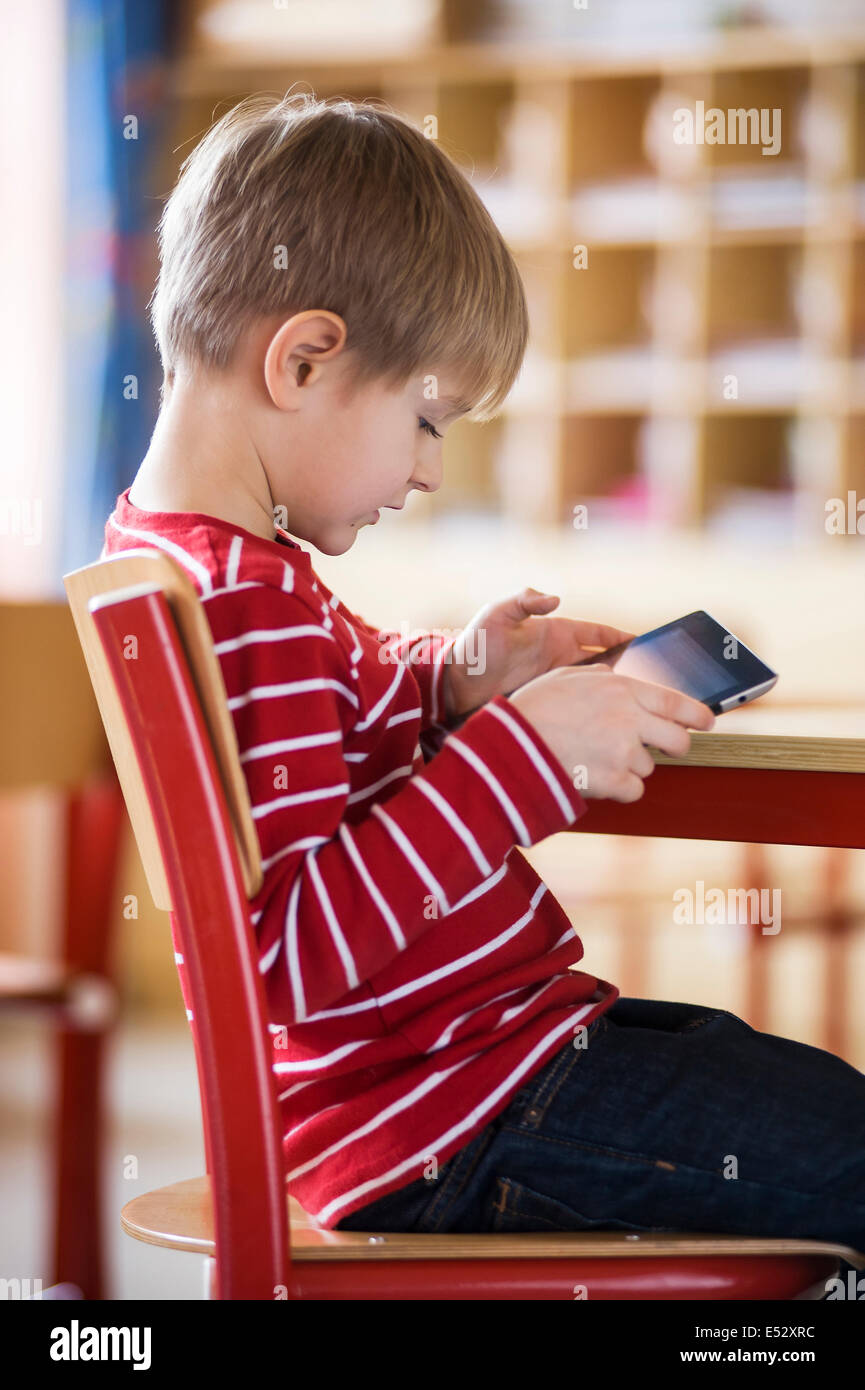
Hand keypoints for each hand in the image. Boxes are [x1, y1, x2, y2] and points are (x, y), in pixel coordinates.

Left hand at [442, 586, 635, 720]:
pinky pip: (577, 705)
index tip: (646, 643)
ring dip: (614, 693)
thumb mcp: (496, 615)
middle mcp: (560, 656)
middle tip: (653, 680)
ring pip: (594, 686)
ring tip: (640, 704)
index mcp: (555, 633)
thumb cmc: (475, 645)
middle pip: (604, 661)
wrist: (454, 684)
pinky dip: (594, 711)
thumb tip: (554, 598)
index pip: (597, 632)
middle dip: (628, 668)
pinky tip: (610, 722)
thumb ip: (524, 601)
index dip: (621, 636)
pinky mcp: (548, 701)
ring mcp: (555, 680)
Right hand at [507, 665, 715, 802]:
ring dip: (630, 766)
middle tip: (661, 749)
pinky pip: (634, 790)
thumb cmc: (532, 709)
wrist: (511, 747)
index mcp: (621, 689)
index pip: (676, 701)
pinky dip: (619, 788)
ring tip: (597, 759)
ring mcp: (623, 751)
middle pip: (678, 740)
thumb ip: (599, 675)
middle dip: (674, 746)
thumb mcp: (566, 676)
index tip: (707, 721)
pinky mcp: (614, 781)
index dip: (698, 714)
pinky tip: (596, 778)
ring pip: (648, 766)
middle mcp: (629, 718)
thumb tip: (615, 676)